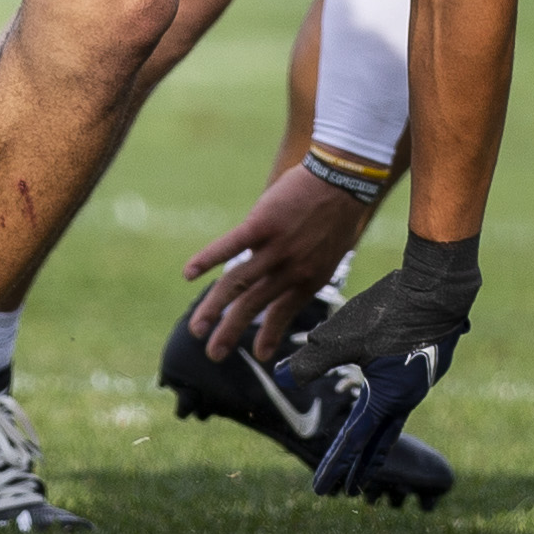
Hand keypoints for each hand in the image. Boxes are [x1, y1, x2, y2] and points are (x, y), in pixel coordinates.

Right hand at [182, 164, 379, 360]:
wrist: (344, 178)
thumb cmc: (338, 210)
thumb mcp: (331, 250)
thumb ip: (306, 266)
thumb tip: (287, 273)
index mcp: (310, 279)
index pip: (284, 313)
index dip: (270, 335)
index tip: (260, 356)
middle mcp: (292, 270)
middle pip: (254, 305)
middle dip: (232, 332)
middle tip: (213, 354)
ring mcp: (276, 248)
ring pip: (238, 285)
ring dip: (215, 309)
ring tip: (197, 330)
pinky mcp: (262, 225)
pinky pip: (230, 247)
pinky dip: (208, 259)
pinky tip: (189, 274)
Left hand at [283, 253, 475, 498]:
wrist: (439, 287)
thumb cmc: (389, 312)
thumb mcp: (342, 338)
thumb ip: (311, 360)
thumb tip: (279, 376)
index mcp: (387, 398)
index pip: (353, 441)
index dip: (334, 465)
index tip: (321, 491)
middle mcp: (407, 397)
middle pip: (379, 442)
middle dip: (360, 466)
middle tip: (348, 491)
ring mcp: (421, 381)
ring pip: (394, 419)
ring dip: (377, 438)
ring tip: (366, 449)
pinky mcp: (428, 363)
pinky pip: (404, 395)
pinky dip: (389, 408)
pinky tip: (387, 395)